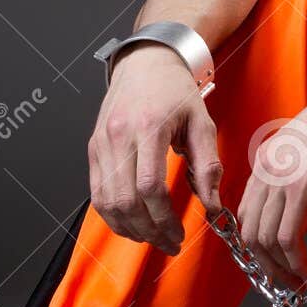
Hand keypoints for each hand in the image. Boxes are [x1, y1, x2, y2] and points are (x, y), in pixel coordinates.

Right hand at [88, 44, 222, 251]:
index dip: (164, 218)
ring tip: (152, 238)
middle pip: (125, 200)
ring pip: (106, 201)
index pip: (150, 187)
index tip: (180, 234)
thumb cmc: (175, 91)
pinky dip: (113, 215)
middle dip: (149, 230)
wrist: (146, 63)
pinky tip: (133, 223)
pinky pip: (97, 192)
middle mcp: (119, 135)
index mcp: (149, 127)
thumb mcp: (202, 123)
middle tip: (169, 243)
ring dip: (128, 228)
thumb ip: (208, 166)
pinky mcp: (93, 149)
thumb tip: (212, 207)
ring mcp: (102, 143)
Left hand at [236, 53, 306, 285]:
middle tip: (286, 282)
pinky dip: (297, 262)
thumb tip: (306, 212)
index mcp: (267, 160)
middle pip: (250, 232)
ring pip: (265, 240)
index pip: (246, 213)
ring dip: (282, 269)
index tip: (273, 263)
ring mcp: (281, 179)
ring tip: (302, 282)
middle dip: (265, 265)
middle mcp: (266, 170)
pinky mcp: (302, 188)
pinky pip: (288, 237)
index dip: (256, 246)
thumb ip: (302, 178)